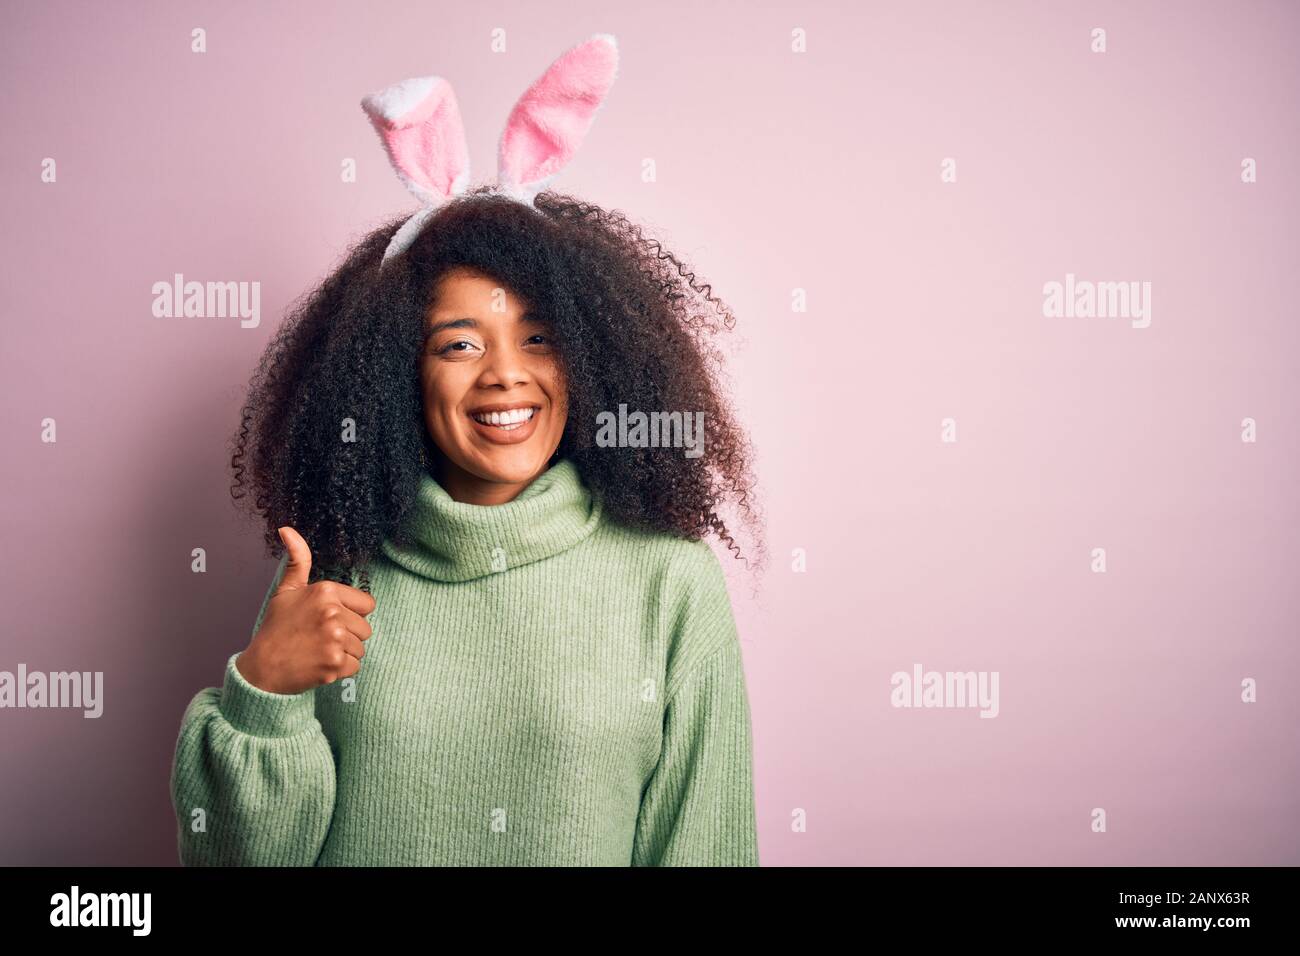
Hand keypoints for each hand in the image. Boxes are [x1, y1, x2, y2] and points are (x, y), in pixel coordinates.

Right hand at [235, 526, 376, 694]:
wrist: (262, 669)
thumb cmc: (276, 628)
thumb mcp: (287, 590)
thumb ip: (298, 560)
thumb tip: (287, 529)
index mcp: (326, 592)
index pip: (367, 604)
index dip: (351, 613)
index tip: (329, 620)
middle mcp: (333, 613)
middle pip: (365, 628)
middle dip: (348, 635)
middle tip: (320, 638)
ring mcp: (335, 639)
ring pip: (360, 648)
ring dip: (344, 653)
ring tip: (318, 650)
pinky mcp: (335, 664)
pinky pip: (355, 666)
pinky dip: (340, 669)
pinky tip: (319, 664)